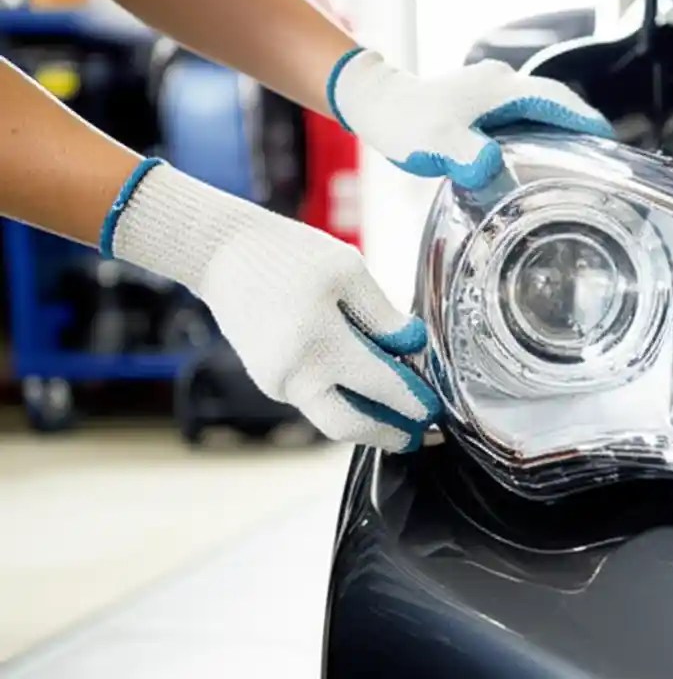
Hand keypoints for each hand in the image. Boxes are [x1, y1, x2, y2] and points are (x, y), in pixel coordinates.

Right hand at [103, 160, 439, 451]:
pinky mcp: (269, 382)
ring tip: (403, 419)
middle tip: (422, 436)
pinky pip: (314, 403)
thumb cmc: (288, 255)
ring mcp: (277, 383)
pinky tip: (368, 394)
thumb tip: (414, 346)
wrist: (220, 253)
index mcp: (319, 342)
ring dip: (368, 423)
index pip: (381, 387)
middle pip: (350, 426)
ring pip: (331, 419)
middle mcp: (294, 373)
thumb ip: (383, 314)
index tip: (436, 410)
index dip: (414, 402)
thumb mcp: (347, 270)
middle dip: (389, 435)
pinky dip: (344, 403)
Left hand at [327, 49, 612, 188]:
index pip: (559, 101)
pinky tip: (539, 159)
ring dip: (561, 131)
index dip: (586, 122)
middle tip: (601, 161)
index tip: (610, 143)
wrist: (376, 104)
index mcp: (502, 91)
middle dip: (581, 128)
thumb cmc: (406, 121)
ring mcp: (492, 93)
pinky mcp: (481, 104)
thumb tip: (491, 166)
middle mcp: (502, 86)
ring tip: (578, 164)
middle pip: (556, 104)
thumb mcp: (437, 143)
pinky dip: (539, 133)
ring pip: (540, 110)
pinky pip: (522, 116)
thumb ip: (467, 156)